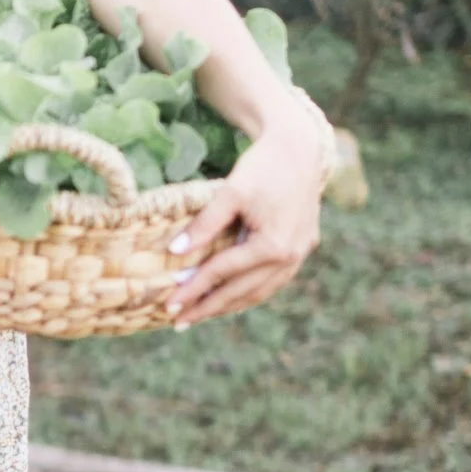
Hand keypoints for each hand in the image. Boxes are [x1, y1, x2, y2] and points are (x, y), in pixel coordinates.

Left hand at [165, 115, 323, 325]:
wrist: (301, 149)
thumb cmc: (263, 167)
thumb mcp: (230, 193)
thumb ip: (204, 225)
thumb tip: (175, 251)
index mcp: (272, 246)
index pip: (222, 273)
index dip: (193, 289)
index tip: (169, 304)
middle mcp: (289, 258)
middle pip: (240, 291)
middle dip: (207, 307)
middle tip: (178, 321)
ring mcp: (298, 256)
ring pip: (258, 292)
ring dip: (228, 305)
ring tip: (200, 315)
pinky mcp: (301, 249)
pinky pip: (272, 282)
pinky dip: (248, 292)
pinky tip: (230, 298)